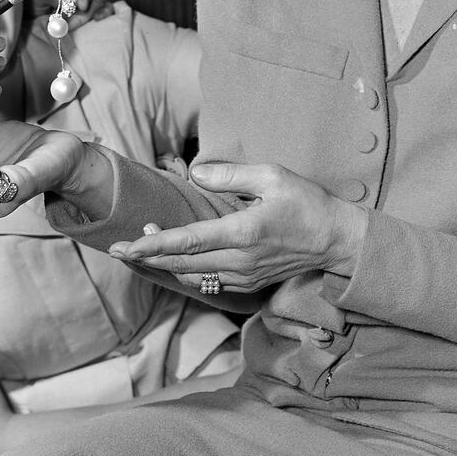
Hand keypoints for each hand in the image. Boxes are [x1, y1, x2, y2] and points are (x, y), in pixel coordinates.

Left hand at [107, 161, 365, 295]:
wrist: (336, 239)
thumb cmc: (306, 202)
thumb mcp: (271, 175)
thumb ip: (229, 174)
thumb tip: (194, 173)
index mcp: (242, 233)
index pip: (187, 241)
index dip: (152, 245)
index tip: (126, 245)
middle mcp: (240, 261)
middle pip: (182, 264)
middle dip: (148, 257)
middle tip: (119, 248)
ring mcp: (245, 276)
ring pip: (193, 276)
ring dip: (165, 264)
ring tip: (144, 249)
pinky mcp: (249, 282)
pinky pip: (209, 281)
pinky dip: (187, 271)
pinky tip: (176, 260)